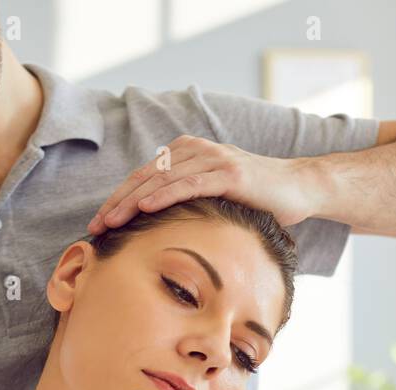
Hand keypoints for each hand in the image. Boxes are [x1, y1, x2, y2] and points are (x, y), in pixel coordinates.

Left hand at [87, 136, 319, 234]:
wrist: (299, 188)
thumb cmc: (256, 198)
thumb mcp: (215, 197)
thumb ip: (189, 203)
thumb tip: (158, 232)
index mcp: (188, 153)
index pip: (144, 177)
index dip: (119, 198)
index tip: (99, 222)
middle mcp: (196, 151)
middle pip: (146, 177)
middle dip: (118, 202)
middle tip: (96, 226)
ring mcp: (213, 159)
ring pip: (161, 180)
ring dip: (133, 201)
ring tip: (111, 221)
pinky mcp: (229, 173)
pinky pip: (189, 184)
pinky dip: (165, 195)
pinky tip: (145, 207)